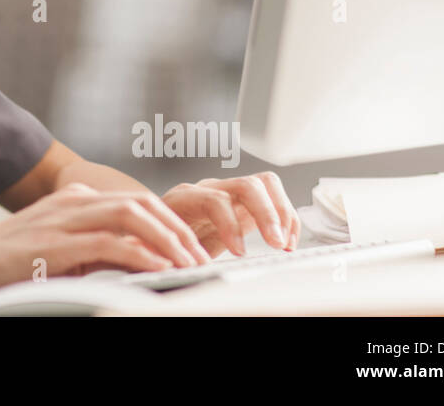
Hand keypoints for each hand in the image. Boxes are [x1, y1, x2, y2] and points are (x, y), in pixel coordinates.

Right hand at [0, 183, 213, 297]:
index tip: (191, 247)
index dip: (169, 222)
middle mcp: (73, 201)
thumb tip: (137, 264)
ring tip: (188, 262)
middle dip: (176, 227)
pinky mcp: (56, 243)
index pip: (135, 201)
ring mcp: (64, 218)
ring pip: (132, 216)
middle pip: (140, 202)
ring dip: (166, 238)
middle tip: (200, 254)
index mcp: (74, 199)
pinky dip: (140, 254)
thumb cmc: (4, 263)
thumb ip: (91, 249)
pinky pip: (110, 243)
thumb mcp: (56, 249)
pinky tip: (158, 268)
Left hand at [161, 172, 299, 258]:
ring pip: (264, 184)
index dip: (230, 224)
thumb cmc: (158, 238)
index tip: (239, 252)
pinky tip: (287, 241)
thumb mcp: (156, 245)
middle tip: (276, 243)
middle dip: (265, 214)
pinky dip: (286, 219)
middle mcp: (209, 188)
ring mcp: (230, 192)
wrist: (159, 229)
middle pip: (246, 185)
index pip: (214, 199)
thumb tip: (173, 259)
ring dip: (281, 213)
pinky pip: (274, 199)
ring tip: (285, 243)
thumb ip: (165, 250)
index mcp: (184, 198)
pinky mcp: (246, 204)